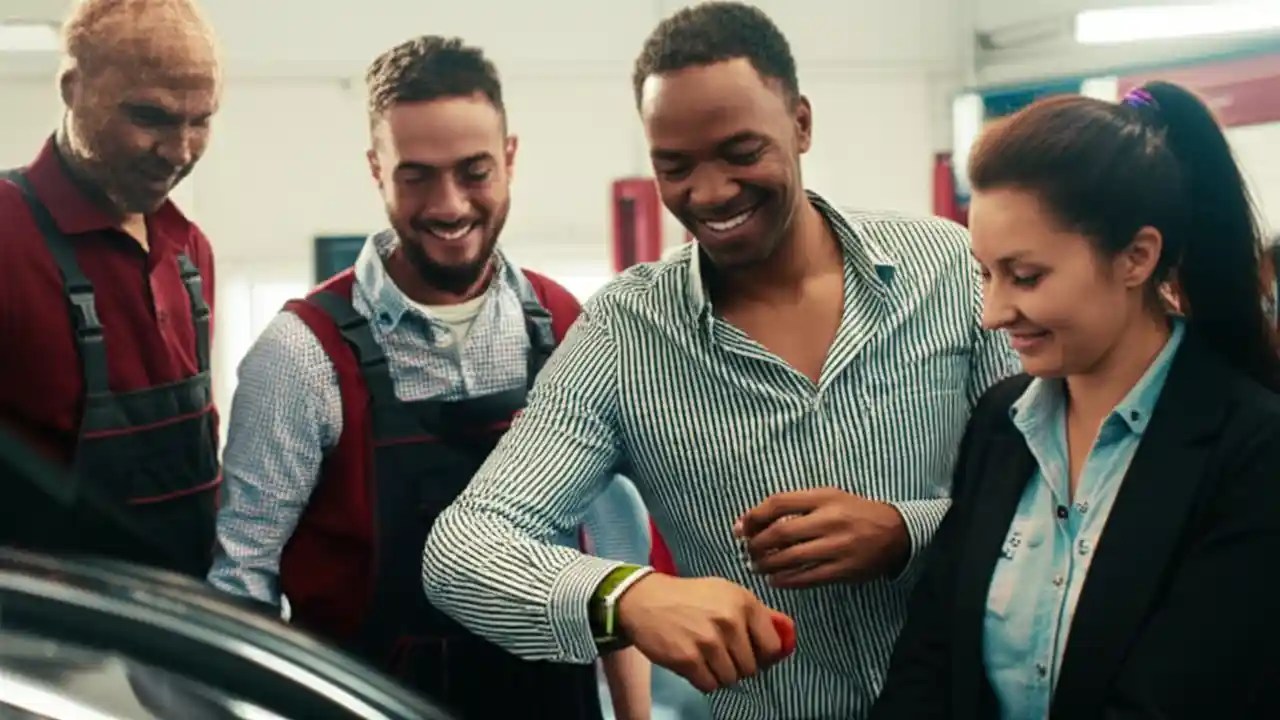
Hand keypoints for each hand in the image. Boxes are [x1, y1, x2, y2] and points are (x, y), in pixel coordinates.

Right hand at [615, 573, 793, 692]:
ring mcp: (709, 641)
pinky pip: (709, 685)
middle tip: (722, 654)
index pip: (772, 646)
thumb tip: (786, 636)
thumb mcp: (726, 592)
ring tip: (707, 658)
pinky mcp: (688, 659)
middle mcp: (730, 621)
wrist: (645, 600)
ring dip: (720, 674)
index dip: (764, 655)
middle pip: (751, 667)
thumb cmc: (690, 597)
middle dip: (738, 666)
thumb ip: (758, 613)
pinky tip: (695, 664)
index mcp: (744, 602)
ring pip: (731, 679)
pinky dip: (704, 680)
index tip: (752, 654)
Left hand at [735, 487, 909, 588]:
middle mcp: (829, 520)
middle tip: (747, 551)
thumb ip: (793, 506)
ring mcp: (837, 547)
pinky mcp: (843, 571)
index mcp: (823, 498)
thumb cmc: (852, 512)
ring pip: (790, 558)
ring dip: (766, 565)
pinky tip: (774, 580)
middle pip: (780, 534)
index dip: (753, 517)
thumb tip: (751, 521)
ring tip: (757, 566)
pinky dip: (785, 580)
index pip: (778, 504)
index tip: (741, 528)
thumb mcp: (826, 497)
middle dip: (756, 545)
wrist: (894, 533)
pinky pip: (807, 578)